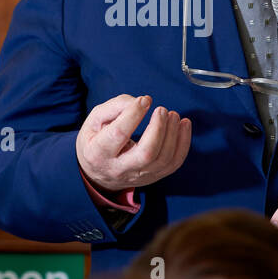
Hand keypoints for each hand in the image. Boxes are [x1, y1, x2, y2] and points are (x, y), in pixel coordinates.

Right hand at [76, 94, 191, 192]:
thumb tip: (142, 101)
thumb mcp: (94, 120)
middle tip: (162, 110)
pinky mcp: (153, 177)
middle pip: (146, 153)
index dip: (133, 114)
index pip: (119, 134)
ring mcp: (138, 176)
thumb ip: (114, 106)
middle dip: (158, 129)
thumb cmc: (96, 141)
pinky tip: (183, 125)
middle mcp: (119, 168)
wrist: (97, 174)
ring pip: (162, 160)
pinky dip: (183, 144)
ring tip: (173, 115)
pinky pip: (173, 164)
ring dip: (173, 135)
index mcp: (98, 152)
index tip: (144, 100)